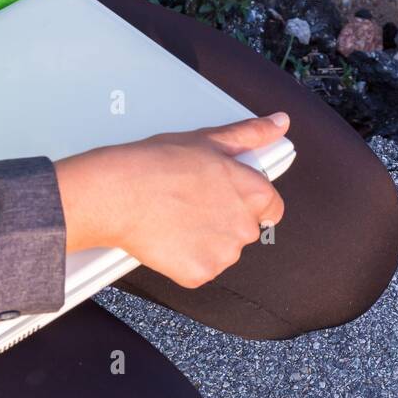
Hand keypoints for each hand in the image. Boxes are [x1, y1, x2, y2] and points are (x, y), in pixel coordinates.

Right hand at [56, 114, 288, 288]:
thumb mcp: (209, 140)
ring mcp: (222, 255)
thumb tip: (279, 123)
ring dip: (206, 239)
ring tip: (176, 216)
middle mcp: (244, 227)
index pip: (272, 207)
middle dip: (223, 218)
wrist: (118, 193)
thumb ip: (251, 134)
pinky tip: (168, 236)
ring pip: (222, 250)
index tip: (227, 196)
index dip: (249, 200)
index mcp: (253, 192)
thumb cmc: (158, 163)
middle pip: (245, 229)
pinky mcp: (199, 274)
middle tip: (191, 201)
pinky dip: (186, 258)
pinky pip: (199, 269)